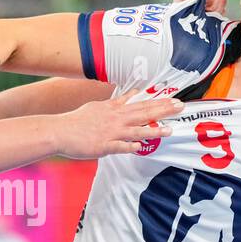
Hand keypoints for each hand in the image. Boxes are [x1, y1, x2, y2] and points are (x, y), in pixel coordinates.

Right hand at [56, 95, 183, 158]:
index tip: (174, 98)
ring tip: (170, 130)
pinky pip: (119, 147)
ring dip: (153, 130)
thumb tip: (133, 94)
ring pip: (136, 130)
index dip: (158, 101)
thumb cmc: (78, 121)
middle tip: (180, 106)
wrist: (60, 131)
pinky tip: (141, 147)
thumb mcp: (98, 106)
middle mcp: (115, 119)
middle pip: (143, 113)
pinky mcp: (103, 146)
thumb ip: (117, 102)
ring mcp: (110, 132)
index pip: (141, 104)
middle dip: (163, 110)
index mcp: (114, 109)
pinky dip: (130, 147)